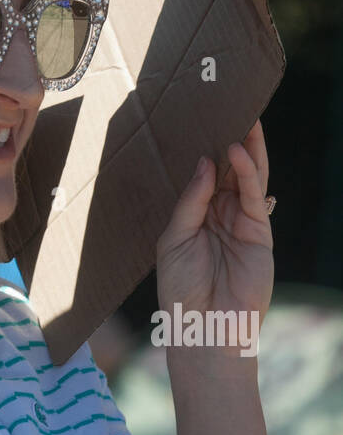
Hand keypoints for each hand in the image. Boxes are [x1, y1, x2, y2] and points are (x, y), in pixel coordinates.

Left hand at [155, 120, 274, 352]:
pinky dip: (249, 173)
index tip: (203, 119)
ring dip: (246, 148)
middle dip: (229, 140)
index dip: (205, 149)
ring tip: (242, 119)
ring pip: (247, 177)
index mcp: (196, 214)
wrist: (203, 327)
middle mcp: (220, 213)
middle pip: (229, 170)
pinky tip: (239, 152)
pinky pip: (255, 195)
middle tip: (231, 107)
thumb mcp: (175, 237)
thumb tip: (207, 161)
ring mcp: (242, 222)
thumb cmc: (180, 288)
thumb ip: (192, 199)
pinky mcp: (259, 232)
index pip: (204, 174)